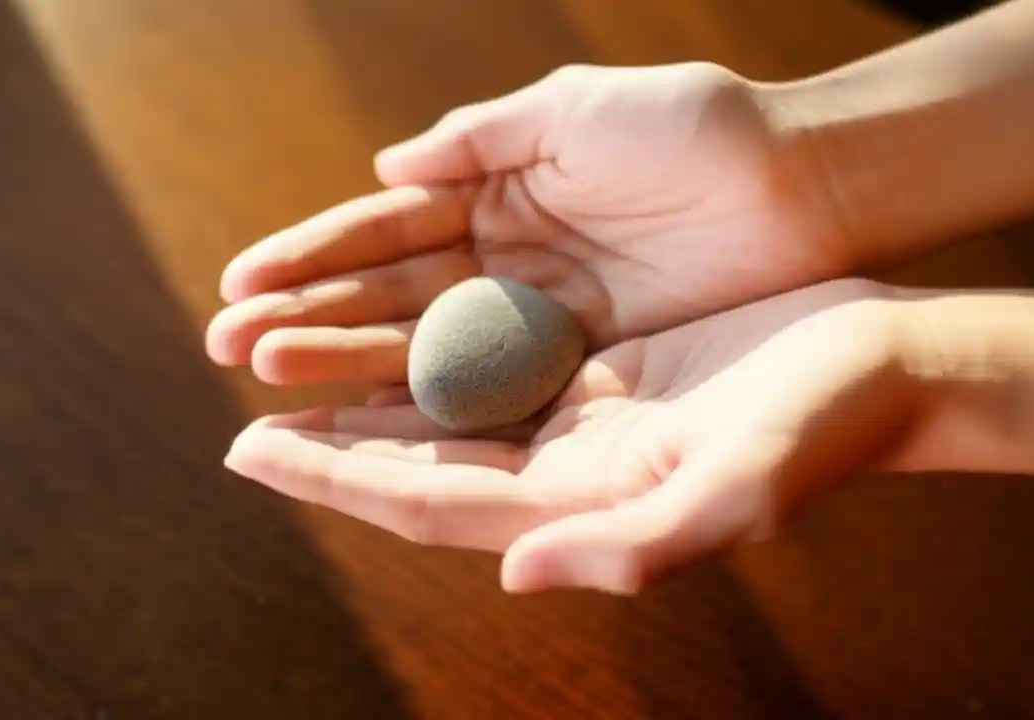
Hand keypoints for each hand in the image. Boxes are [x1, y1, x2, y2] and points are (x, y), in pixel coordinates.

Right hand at [207, 63, 852, 384]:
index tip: (238, 282)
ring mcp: (535, 316)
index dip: (310, 255)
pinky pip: (488, 386)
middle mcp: (502, 259)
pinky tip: (363, 418)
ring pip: (423, 347)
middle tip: (227, 348)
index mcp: (493, 191)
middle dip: (307, 317)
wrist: (806, 186)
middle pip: (387, 297)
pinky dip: (425, 401)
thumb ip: (482, 137)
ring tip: (270, 378)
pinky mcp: (578, 362)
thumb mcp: (579, 110)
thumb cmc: (697, 130)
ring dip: (345, 363)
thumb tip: (387, 165)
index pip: (382, 230)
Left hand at [223, 279, 924, 593]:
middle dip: (330, 446)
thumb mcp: (738, 491)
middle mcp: (563, 470)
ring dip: (368, 401)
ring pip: (444, 416)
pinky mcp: (598, 375)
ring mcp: (577, 422)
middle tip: (247, 419)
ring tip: (295, 378)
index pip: (424, 500)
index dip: (335, 479)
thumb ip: (630, 542)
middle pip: (416, 463)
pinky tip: (393, 343)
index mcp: (577, 503)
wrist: (881, 366)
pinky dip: (432, 360)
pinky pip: (489, 368)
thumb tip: (515, 573)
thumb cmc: (823, 429)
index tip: (251, 450)